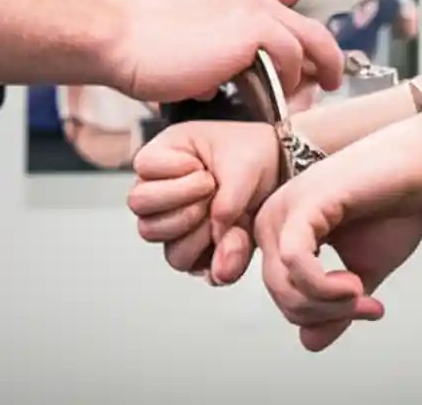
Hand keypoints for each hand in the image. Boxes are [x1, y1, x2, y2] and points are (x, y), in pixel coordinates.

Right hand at [108, 0, 344, 102]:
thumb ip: (215, 41)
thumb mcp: (187, 33)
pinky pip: (291, 62)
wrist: (118, 37)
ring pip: (308, 45)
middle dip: (328, 58)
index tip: (318, 50)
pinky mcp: (253, 32)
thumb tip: (223, 82)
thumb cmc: (143, 40)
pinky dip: (288, 85)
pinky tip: (276, 102)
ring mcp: (255, 10)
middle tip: (330, 82)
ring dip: (307, 78)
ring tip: (300, 101)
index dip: (306, 23)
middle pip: (312, 26)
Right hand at [127, 121, 280, 284]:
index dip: (173, 172)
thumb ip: (228, 198)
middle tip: (211, 189)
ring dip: (204, 236)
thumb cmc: (251, 153)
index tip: (201, 165)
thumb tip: (218, 235)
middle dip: (185, 210)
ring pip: (172, 254)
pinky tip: (240, 236)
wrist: (278, 169)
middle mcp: (160, 197)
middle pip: (146, 223)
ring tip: (229, 214)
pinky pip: (199, 269)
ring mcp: (176, 229)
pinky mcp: (198, 252)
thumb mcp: (243, 163)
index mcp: (161, 158)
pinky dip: (223, 259)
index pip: (143, 170)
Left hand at [254, 115, 421, 350]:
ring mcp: (287, 206)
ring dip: (326, 304)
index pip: (283, 294)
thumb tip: (309, 343)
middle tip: (368, 308)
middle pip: (280, 293)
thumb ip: (335, 306)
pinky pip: (293, 260)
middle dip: (324, 313)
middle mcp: (275, 216)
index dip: (320, 317)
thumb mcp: (364, 270)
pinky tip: (355, 285)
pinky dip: (323, 287)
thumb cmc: (399, 206)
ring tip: (363, 295)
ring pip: (283, 283)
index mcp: (284, 230)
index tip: (366, 310)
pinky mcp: (306, 200)